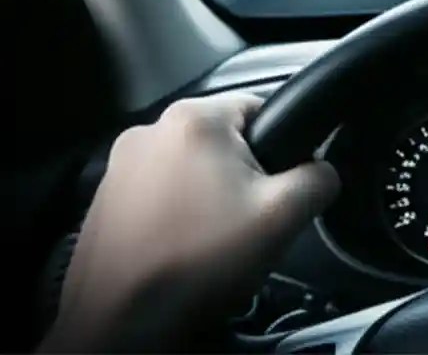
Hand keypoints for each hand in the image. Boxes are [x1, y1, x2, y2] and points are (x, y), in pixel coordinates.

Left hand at [40, 93, 338, 351]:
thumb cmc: (198, 262)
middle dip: (243, 178)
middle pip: (224, 142)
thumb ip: (319, 180)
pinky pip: (159, 194)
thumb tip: (323, 172)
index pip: (261, 107)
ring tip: (214, 242)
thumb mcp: (283, 217)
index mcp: (193, 119)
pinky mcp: (104, 200)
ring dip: (209, 197)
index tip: (276, 189)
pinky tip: (183, 250)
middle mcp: (148, 130)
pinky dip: (177, 216)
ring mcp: (118, 166)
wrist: (122, 320)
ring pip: (191, 170)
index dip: (281, 149)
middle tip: (249, 222)